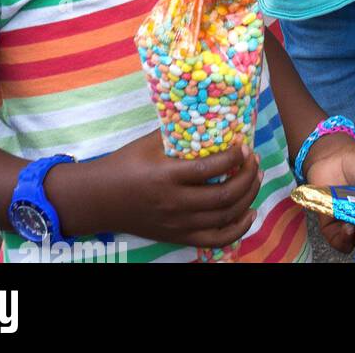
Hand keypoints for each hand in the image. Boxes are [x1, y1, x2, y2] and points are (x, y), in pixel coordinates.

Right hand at [70, 132, 261, 248]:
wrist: (99, 200)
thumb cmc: (124, 165)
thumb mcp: (149, 144)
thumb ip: (179, 133)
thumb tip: (208, 114)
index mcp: (167, 177)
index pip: (210, 169)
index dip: (234, 157)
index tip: (244, 145)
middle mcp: (175, 204)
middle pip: (224, 196)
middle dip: (247, 176)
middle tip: (254, 160)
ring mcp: (177, 225)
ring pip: (224, 217)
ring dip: (248, 197)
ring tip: (256, 178)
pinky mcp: (178, 237)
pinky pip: (215, 239)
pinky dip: (238, 228)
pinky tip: (250, 212)